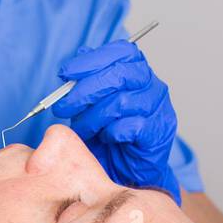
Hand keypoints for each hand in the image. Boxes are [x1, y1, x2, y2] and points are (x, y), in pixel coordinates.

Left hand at [52, 40, 181, 202]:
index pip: (121, 51)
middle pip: (119, 75)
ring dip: (93, 117)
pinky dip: (110, 132)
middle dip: (84, 91)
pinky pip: (131, 126)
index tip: (65, 73)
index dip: (91, 59)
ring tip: (82, 129)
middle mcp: (152, 86)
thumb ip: (84, 82)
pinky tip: (105, 138)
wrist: (124, 171)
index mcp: (136, 72)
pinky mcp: (159, 133)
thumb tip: (72, 66)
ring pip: (122, 102)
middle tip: (63, 107)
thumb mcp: (89, 104)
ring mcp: (159, 109)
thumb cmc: (106, 135)